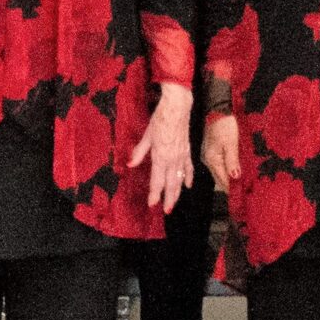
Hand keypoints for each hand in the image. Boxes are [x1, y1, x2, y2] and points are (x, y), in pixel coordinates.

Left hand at [129, 84, 194, 212]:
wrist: (177, 108)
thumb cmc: (160, 119)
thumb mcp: (146, 136)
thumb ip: (139, 152)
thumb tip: (130, 164)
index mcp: (161, 157)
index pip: (157, 181)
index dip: (155, 194)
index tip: (152, 204)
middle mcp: (172, 160)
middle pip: (171, 184)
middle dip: (168, 199)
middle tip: (166, 211)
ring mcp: (182, 156)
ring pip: (180, 179)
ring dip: (177, 193)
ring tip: (174, 203)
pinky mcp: (187, 151)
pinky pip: (189, 168)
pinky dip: (189, 177)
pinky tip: (188, 185)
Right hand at [201, 115, 240, 186]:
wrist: (218, 110)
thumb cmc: (225, 125)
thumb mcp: (230, 143)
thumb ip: (232, 161)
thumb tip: (235, 177)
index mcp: (212, 160)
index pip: (222, 180)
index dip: (232, 188)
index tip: (243, 196)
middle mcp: (208, 160)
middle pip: (220, 178)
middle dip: (231, 185)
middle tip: (244, 191)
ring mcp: (210, 155)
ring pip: (220, 172)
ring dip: (230, 178)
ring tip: (242, 183)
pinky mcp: (213, 151)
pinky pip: (221, 165)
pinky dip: (228, 169)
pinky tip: (235, 170)